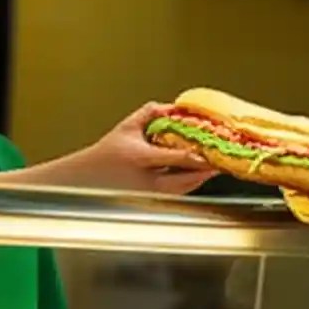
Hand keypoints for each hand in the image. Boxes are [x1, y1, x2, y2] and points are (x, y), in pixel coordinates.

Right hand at [78, 102, 216, 193]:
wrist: (89, 178)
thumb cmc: (108, 153)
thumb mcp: (126, 127)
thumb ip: (150, 113)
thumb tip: (172, 107)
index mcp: (140, 158)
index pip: (175, 159)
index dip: (196, 157)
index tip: (210, 153)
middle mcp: (146, 179)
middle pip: (184, 180)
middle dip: (204, 172)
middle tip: (219, 161)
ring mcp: (149, 194)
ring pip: (182, 190)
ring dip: (199, 180)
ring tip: (212, 168)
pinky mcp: (151, 201)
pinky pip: (176, 195)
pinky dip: (188, 185)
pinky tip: (195, 177)